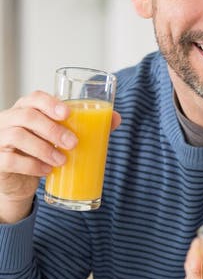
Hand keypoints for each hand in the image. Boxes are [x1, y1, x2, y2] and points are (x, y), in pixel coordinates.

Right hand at [0, 91, 120, 223]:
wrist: (18, 180)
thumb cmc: (40, 152)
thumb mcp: (60, 138)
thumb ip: (85, 127)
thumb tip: (116, 118)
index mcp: (26, 110)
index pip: (34, 98)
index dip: (49, 103)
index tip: (68, 113)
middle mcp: (10, 121)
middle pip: (27, 116)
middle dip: (52, 129)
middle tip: (73, 143)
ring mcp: (0, 140)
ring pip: (17, 137)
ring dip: (43, 149)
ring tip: (62, 161)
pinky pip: (10, 160)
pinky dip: (30, 166)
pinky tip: (46, 171)